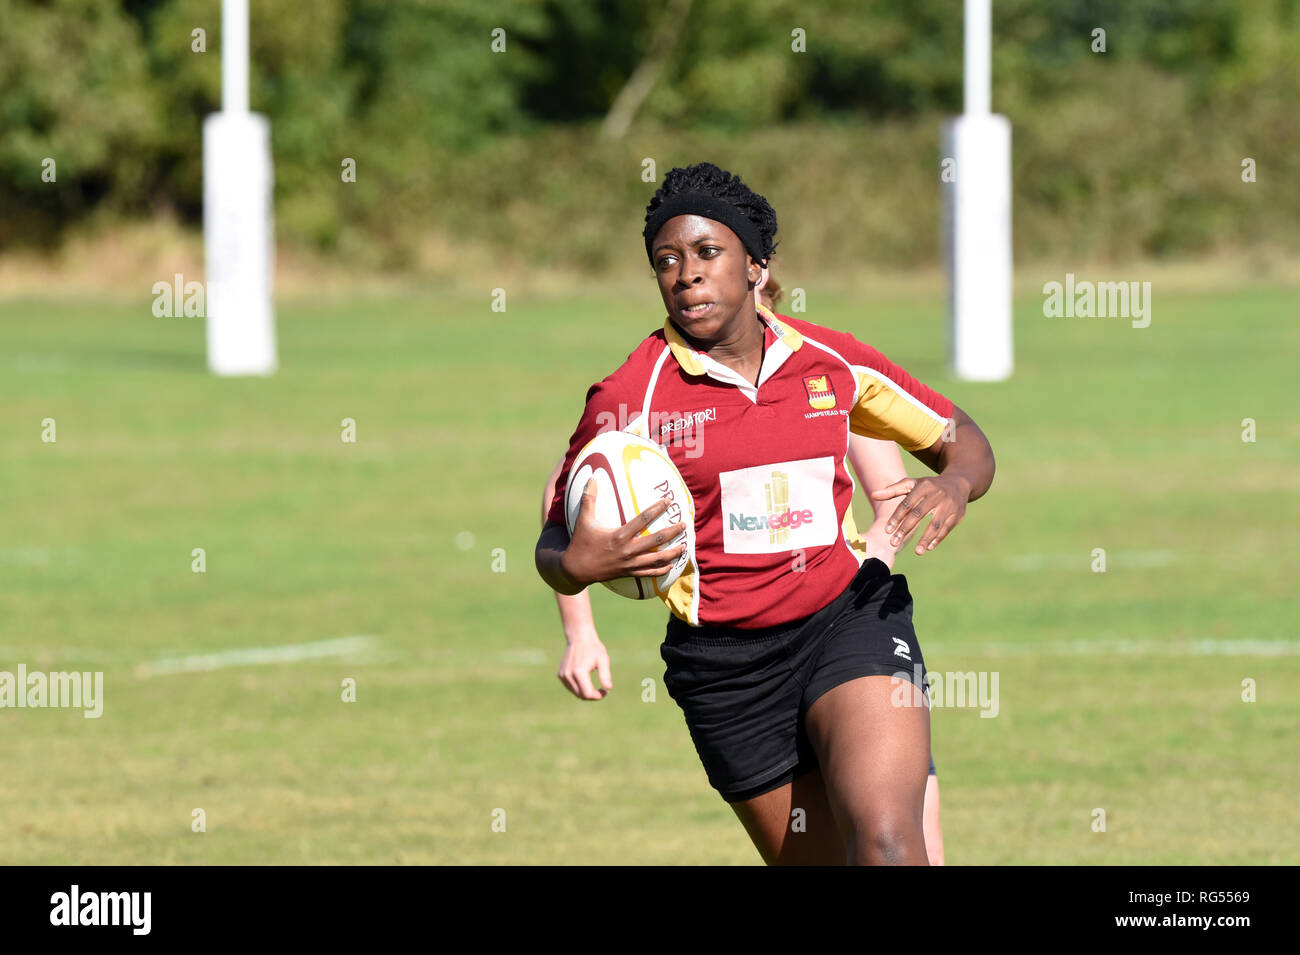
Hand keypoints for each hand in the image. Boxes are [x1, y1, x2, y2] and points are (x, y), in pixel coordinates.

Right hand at [557, 632, 611, 700]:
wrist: (579, 637)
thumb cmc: (593, 648)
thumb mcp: (603, 659)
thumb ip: (605, 674)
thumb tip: (608, 688)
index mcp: (579, 672)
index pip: (587, 693)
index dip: (598, 696)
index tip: (605, 692)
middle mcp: (568, 675)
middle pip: (581, 695)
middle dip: (592, 696)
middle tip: (602, 690)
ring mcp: (563, 675)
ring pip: (575, 693)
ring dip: (585, 693)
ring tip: (595, 687)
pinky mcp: (560, 674)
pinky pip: (571, 687)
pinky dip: (579, 688)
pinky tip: (586, 682)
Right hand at [559, 478, 687, 588]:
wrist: (576, 570)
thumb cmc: (581, 543)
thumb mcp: (583, 520)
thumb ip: (589, 499)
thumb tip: (592, 478)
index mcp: (619, 536)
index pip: (643, 519)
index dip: (657, 509)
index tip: (668, 502)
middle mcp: (628, 550)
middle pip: (657, 540)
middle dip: (673, 532)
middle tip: (684, 525)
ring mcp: (630, 564)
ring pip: (657, 559)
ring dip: (672, 553)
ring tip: (684, 547)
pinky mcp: (629, 573)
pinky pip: (649, 573)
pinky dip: (661, 570)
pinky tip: (671, 566)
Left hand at [870, 474, 972, 555]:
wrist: (958, 483)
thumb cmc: (929, 486)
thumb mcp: (912, 484)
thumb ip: (892, 490)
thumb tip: (873, 495)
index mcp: (923, 486)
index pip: (907, 503)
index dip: (896, 517)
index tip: (887, 531)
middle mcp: (937, 495)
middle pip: (919, 514)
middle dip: (905, 529)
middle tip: (893, 543)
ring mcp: (949, 505)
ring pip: (936, 524)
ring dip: (926, 538)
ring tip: (917, 552)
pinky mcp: (958, 515)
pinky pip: (947, 529)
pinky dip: (938, 539)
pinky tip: (928, 548)